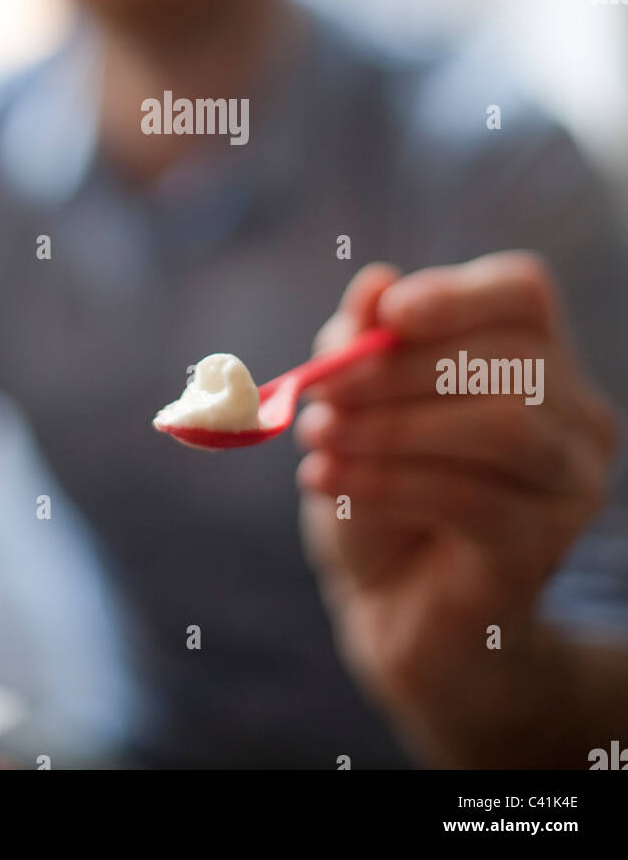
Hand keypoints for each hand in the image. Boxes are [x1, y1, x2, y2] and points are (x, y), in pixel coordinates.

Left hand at [295, 253, 620, 750]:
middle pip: (513, 360)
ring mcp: (569, 484)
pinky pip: (473, 498)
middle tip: (319, 388)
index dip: (458, 294)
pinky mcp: (543, 546)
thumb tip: (375, 284)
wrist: (391, 607)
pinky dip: (388, 481)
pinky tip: (328, 480)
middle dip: (401, 369)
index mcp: (531, 357)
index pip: (525, 293)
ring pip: (506, 427)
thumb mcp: (355, 405)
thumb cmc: (378, 488)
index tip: (388, 314)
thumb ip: (364, 343)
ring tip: (318, 439)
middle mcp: (572, 413)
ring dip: (394, 427)